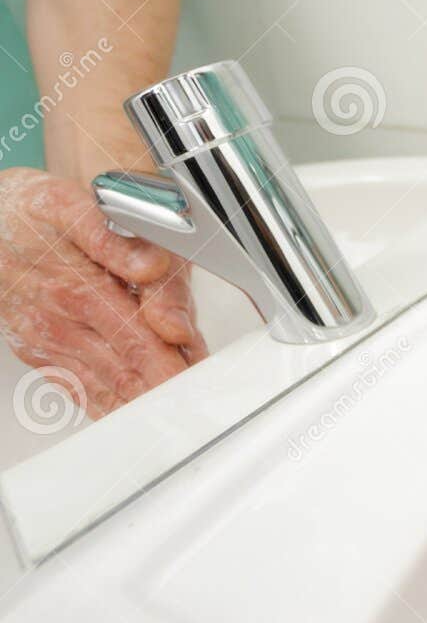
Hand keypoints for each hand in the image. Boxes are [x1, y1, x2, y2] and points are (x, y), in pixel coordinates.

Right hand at [0, 168, 205, 417]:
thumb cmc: (30, 212)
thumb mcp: (70, 207)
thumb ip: (115, 240)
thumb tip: (152, 266)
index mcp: (78, 288)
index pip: (139, 338)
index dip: (173, 363)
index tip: (201, 379)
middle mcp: (61, 323)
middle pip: (125, 370)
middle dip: (164, 390)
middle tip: (199, 406)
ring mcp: (48, 342)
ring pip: (102, 385)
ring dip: (139, 403)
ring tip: (175, 415)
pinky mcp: (38, 351)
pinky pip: (76, 386)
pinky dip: (106, 403)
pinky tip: (128, 413)